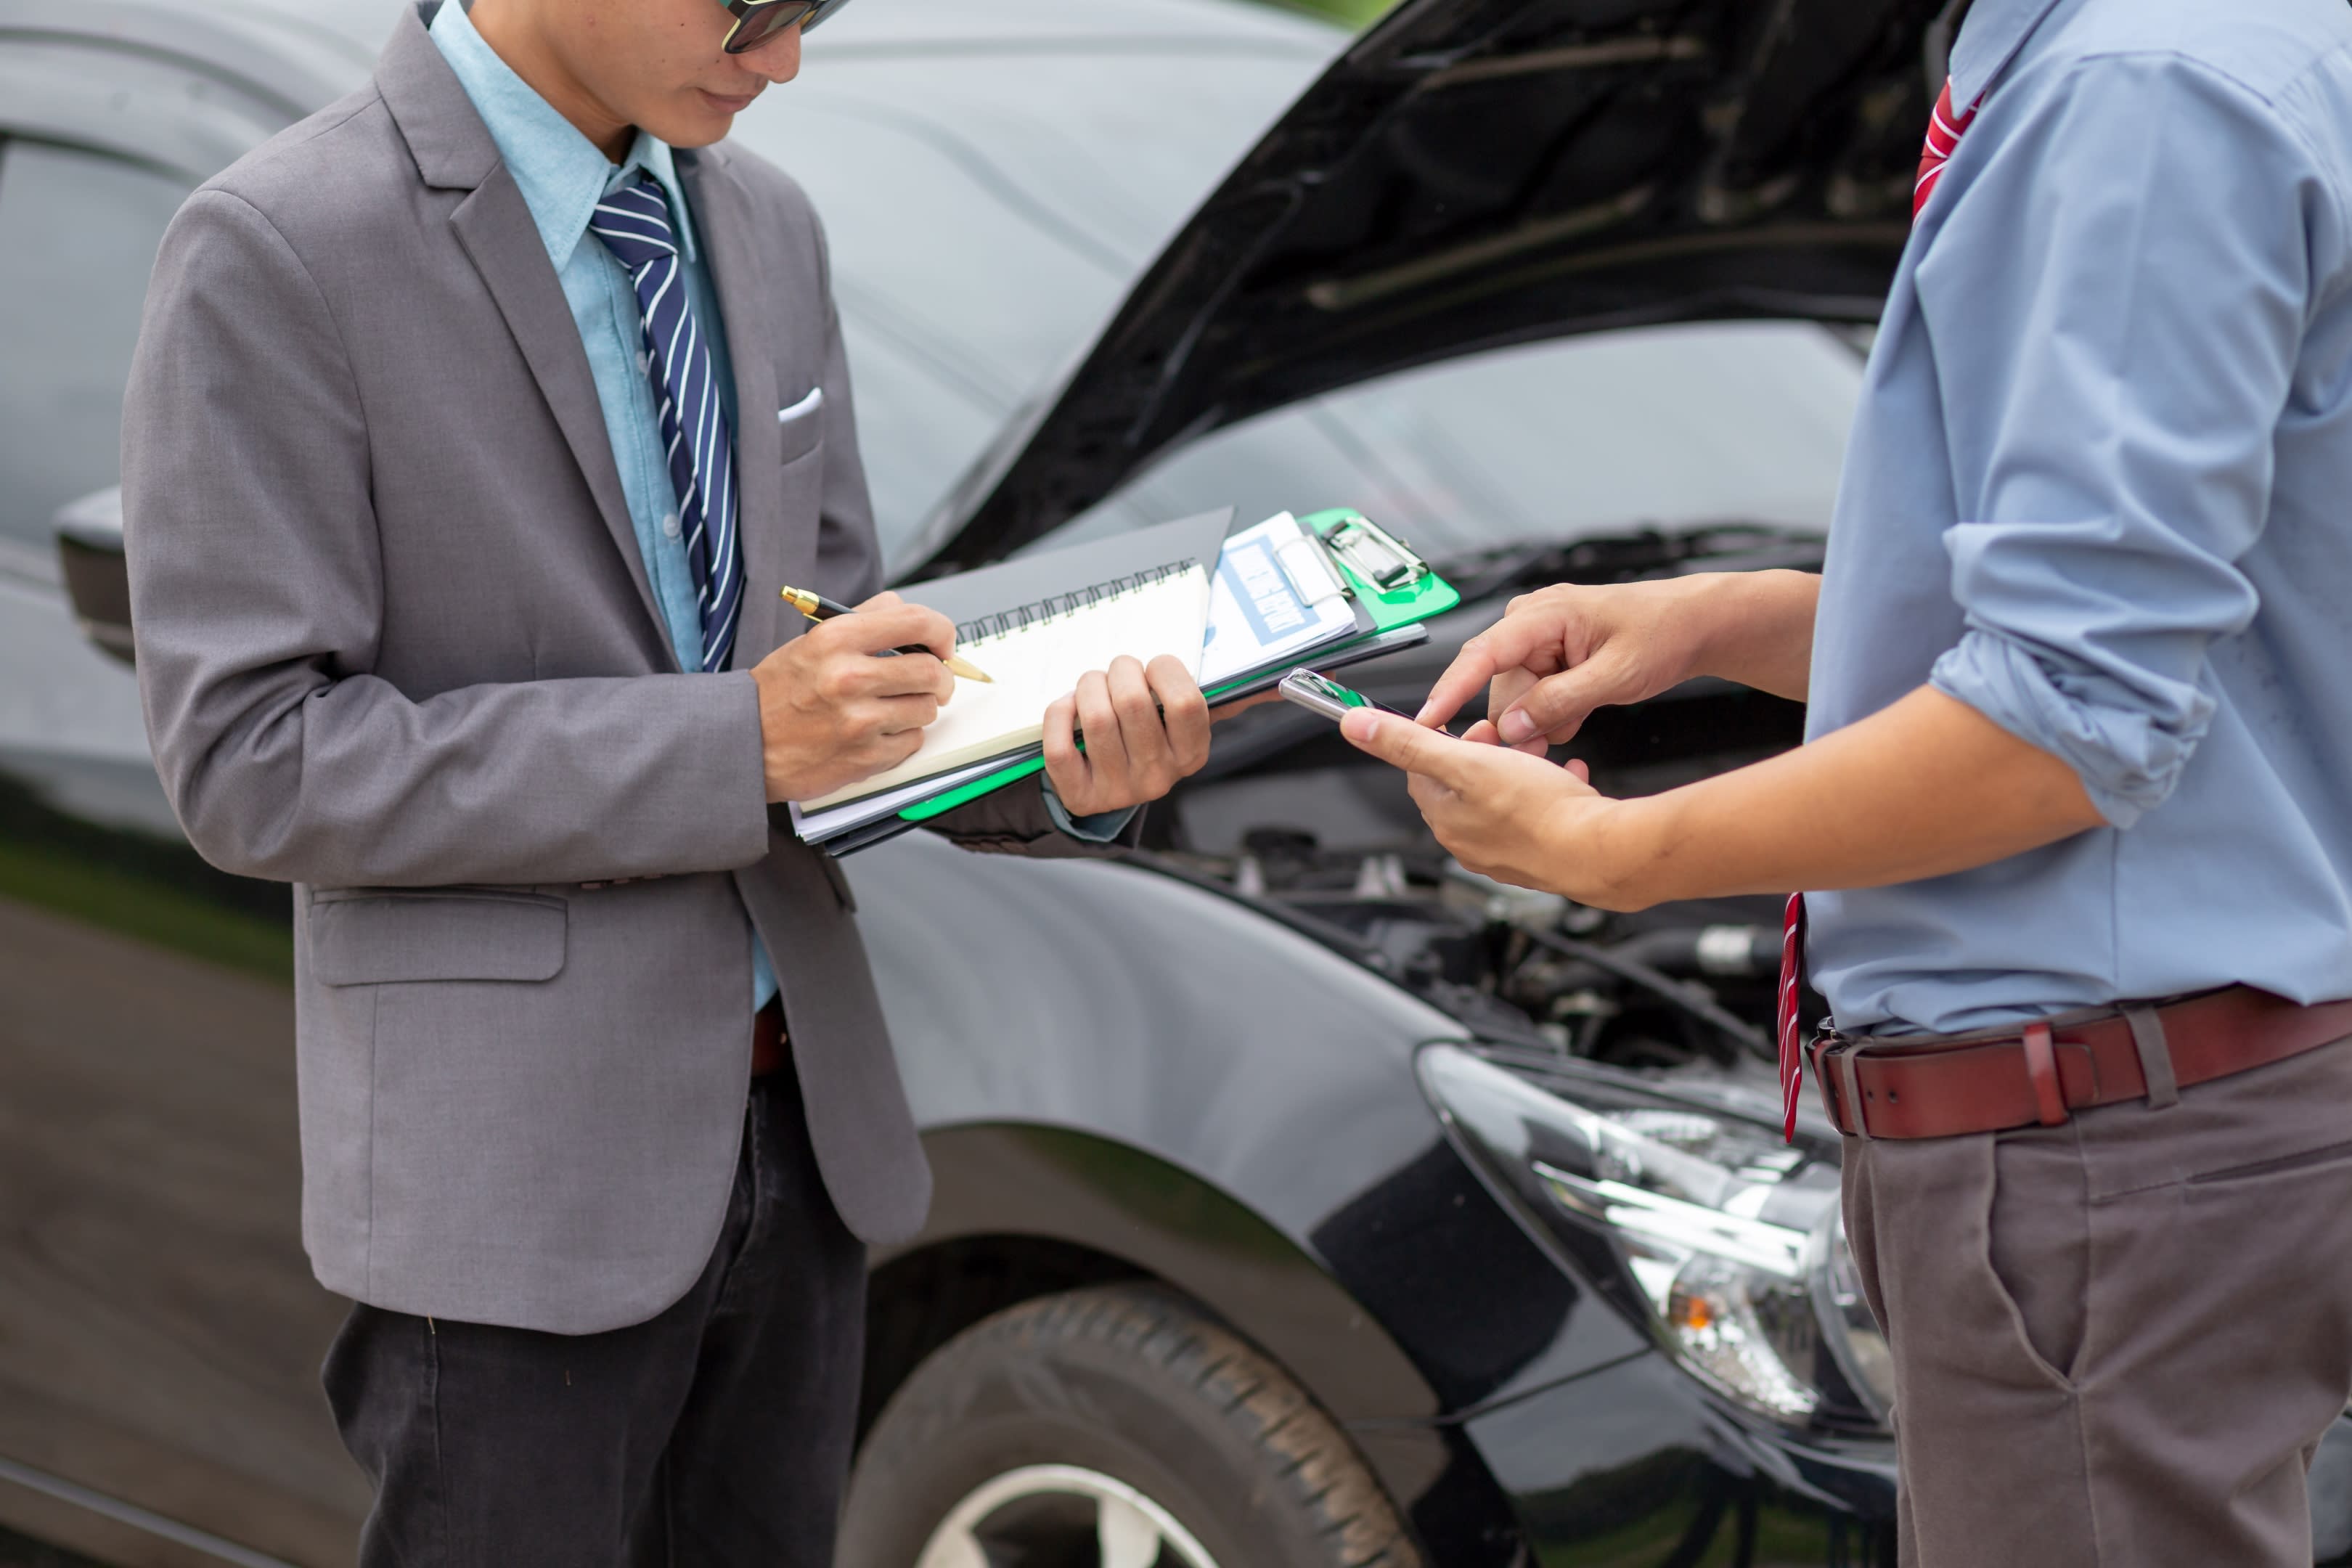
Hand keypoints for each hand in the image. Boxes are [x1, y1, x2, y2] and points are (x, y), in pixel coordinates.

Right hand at [751, 591, 957, 802]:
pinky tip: (878, 732)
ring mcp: (858, 721)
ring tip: (892, 707)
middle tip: (933, 681)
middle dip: (941, 677)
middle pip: (932, 672)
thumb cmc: (780, 691)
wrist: (745, 742)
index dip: (942, 632)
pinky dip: (903, 736)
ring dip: (919, 707)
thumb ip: (866, 620)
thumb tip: (917, 620)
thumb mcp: (814, 640)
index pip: (917, 622)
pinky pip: (913, 741)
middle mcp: (848, 678)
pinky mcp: (865, 758)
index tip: (943, 644)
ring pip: (927, 709)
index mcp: (836, 639)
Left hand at [1041, 655, 1211, 815]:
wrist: (1111, 786)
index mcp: (1191, 754)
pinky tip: (1070, 708)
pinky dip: (1059, 714)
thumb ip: (1224, 699)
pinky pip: (1059, 746)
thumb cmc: (1150, 738)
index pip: (1186, 703)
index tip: (1155, 667)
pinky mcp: (1081, 795)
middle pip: (1133, 702)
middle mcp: (1158, 776)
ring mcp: (1118, 789)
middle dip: (1120, 670)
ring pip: (1095, 717)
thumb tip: (1285, 683)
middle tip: (1118, 673)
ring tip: (1094, 687)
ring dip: (1089, 686)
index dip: (1165, 670)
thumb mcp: (1186, 723)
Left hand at [1340, 709, 1644, 906]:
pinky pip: (1537, 814)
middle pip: (1463, 784)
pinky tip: (1566, 777)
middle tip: (1504, 737)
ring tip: (1537, 753)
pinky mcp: (1540, 855)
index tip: (1465, 726)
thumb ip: (1408, 742)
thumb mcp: (1466, 761)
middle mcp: (1470, 841)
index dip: (1441, 740)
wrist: (1598, 851)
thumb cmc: (1539, 812)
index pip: (1422, 771)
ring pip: (1502, 797)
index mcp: (1445, 818)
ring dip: (1517, 769)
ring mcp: (1505, 851)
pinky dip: (1548, 790)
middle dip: (1482, 752)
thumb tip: (1355, 726)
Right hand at [1418, 578, 1720, 753]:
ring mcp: (1537, 641)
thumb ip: (1560, 701)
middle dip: (1522, 722)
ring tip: (1579, 717)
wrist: (1691, 625)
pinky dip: (1551, 714)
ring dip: (1541, 721)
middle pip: (1498, 689)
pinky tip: (1578, 710)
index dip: (1451, 690)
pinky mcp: (1546, 658)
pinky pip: (1531, 697)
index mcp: (1544, 614)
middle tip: (1553, 742)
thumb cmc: (1662, 632)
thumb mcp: (1616, 675)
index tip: (1428, 721)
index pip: (1482, 654)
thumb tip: (1514, 727)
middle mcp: (1531, 622)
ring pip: (1514, 699)